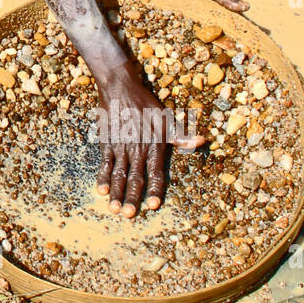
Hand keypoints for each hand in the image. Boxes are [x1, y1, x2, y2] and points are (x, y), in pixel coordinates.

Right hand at [95, 63, 206, 217]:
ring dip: (116, 192)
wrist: (120, 87)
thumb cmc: (145, 103)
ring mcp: (120, 146)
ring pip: (118, 173)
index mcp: (153, 145)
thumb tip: (202, 141)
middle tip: (129, 215)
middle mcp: (137, 149)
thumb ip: (180, 135)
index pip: (155, 172)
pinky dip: (103, 176)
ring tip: (113, 209)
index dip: (154, 190)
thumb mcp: (167, 118)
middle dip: (131, 197)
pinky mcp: (107, 142)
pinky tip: (101, 190)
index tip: (152, 205)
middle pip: (134, 177)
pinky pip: (105, 163)